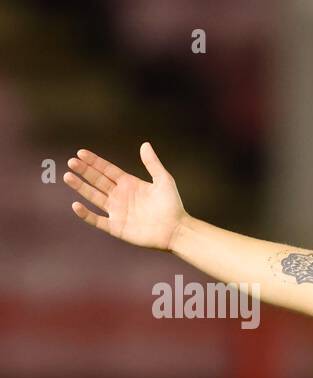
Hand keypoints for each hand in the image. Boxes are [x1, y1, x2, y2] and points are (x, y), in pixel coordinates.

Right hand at [63, 143, 186, 250]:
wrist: (177, 230)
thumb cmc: (173, 205)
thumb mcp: (164, 180)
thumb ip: (152, 163)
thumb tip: (145, 144)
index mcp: (129, 184)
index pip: (107, 170)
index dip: (94, 162)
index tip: (80, 152)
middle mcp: (120, 196)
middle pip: (97, 181)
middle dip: (84, 171)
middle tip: (71, 162)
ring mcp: (117, 212)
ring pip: (93, 197)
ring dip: (81, 187)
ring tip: (68, 176)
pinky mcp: (116, 227)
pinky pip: (97, 220)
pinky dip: (86, 214)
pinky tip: (76, 205)